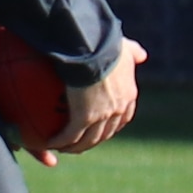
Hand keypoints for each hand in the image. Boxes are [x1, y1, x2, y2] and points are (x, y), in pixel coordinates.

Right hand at [58, 35, 144, 154]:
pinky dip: (60, 141)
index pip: (123, 118)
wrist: (92, 49)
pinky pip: (70, 135)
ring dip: (76, 146)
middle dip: (94, 140)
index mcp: (128, 95)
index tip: (102, 129)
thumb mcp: (124, 48)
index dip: (112, 126)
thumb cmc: (106, 44)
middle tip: (79, 142)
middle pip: (106, 133)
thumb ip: (133, 52)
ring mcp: (103, 116)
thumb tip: (142, 55)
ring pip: (89, 139)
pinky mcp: (84, 118)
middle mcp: (119, 109)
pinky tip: (50, 143)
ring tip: (63, 148)